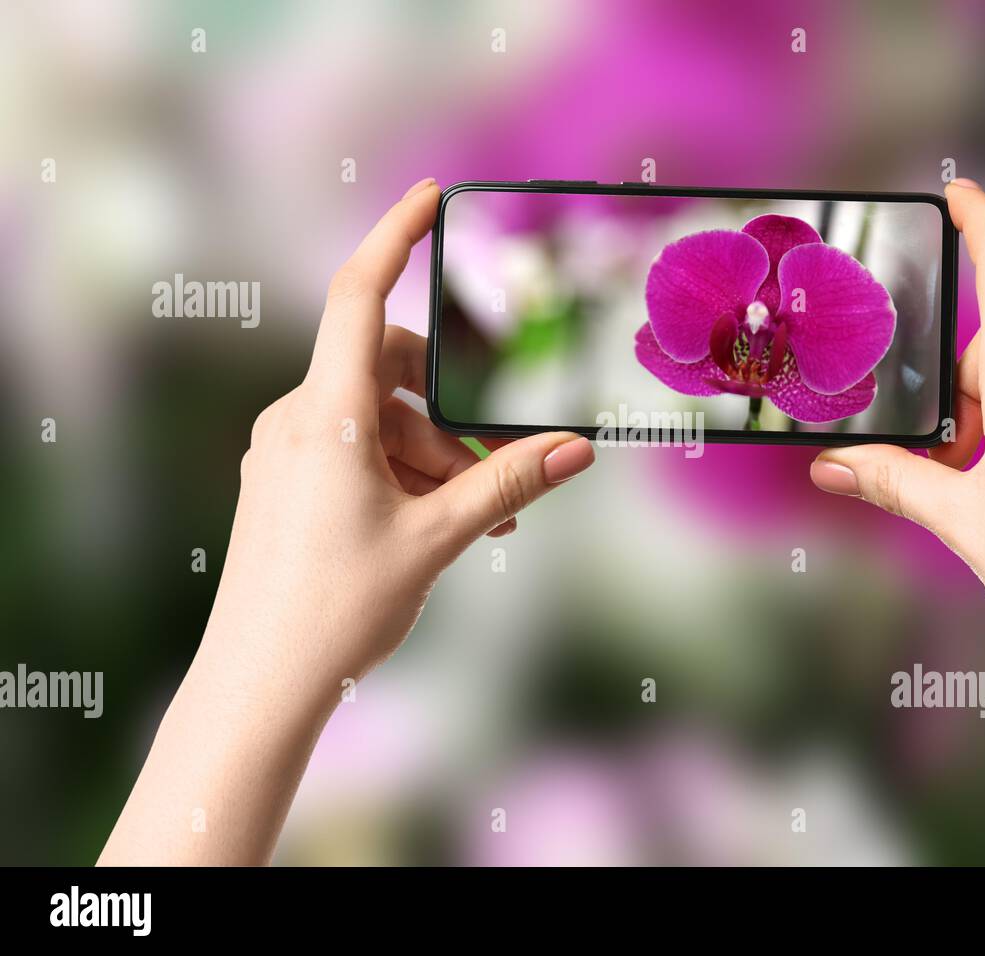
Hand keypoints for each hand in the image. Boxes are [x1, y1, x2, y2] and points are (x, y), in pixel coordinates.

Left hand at [209, 178, 593, 690]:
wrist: (260, 683)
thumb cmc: (336, 609)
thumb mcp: (437, 538)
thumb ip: (509, 484)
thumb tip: (577, 448)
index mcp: (326, 416)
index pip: (356, 294)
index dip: (395, 236)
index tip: (429, 193)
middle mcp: (296, 420)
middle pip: (389, 373)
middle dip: (449, 415)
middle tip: (496, 476)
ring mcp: (284, 453)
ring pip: (378, 422)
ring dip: (433, 457)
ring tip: (476, 525)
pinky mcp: (284, 483)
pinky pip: (354, 452)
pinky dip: (401, 474)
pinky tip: (433, 527)